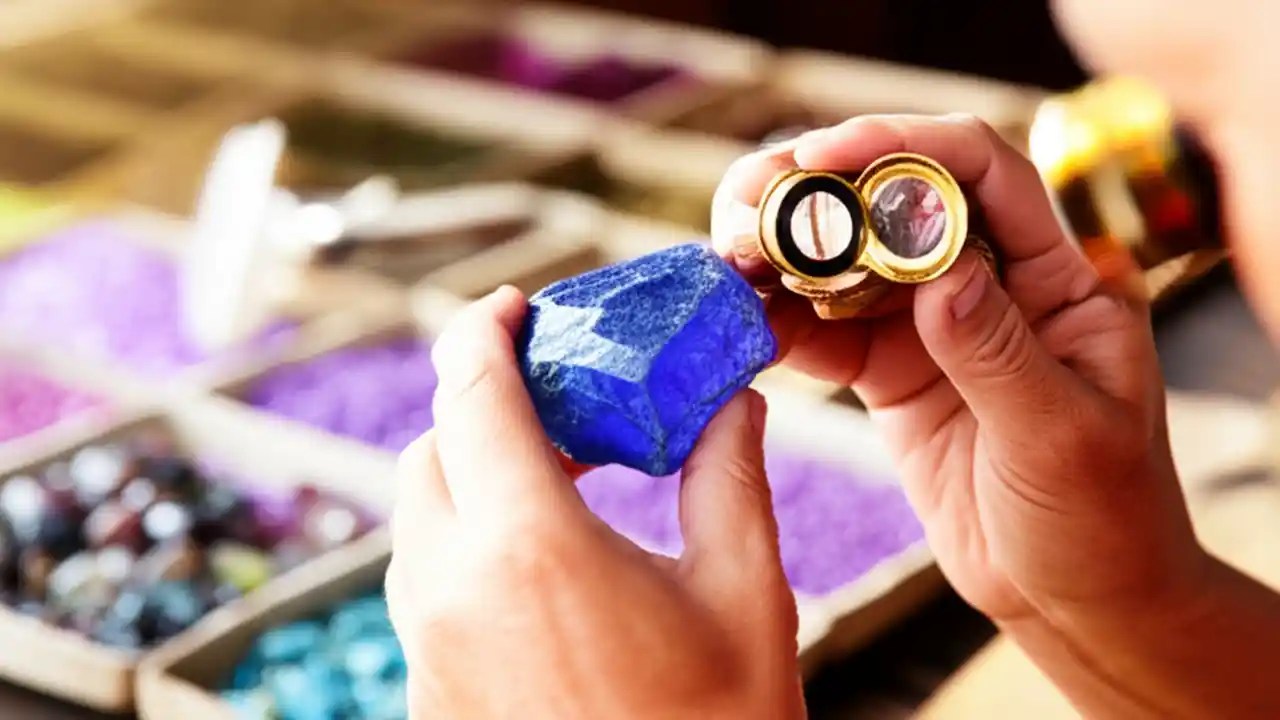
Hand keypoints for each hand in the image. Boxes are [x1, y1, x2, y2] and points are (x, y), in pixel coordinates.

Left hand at [385, 287, 804, 719]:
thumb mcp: (744, 594)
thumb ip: (731, 476)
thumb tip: (735, 401)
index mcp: (529, 547)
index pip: (473, 394)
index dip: (485, 330)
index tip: (517, 306)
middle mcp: (449, 588)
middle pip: (433, 447)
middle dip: (484, 402)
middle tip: (562, 397)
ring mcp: (425, 645)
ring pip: (420, 513)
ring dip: (473, 469)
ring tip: (559, 470)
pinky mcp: (427, 688)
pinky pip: (424, 577)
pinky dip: (466, 535)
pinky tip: (542, 552)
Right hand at [714, 114, 1207, 623]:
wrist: (1074, 596)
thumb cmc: (1103, 516)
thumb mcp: (1064, 434)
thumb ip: (998, 351)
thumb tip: (939, 273)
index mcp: (1059, 275)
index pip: (981, 172)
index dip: (901, 146)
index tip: (824, 155)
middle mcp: (990, 281)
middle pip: (894, 201)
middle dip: (819, 190)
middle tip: (751, 200)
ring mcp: (932, 326)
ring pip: (847, 260)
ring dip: (784, 250)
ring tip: (729, 253)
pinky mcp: (890, 373)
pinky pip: (824, 332)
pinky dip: (779, 323)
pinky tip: (740, 320)